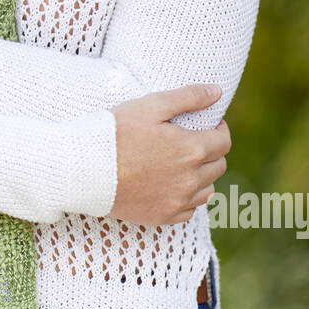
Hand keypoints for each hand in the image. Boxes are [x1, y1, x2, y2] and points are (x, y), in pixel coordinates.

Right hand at [111, 85, 230, 225]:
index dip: (219, 129)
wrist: (85, 169)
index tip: (208, 125)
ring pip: (208, 190)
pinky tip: (172, 186)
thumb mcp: (150, 105)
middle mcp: (190, 179)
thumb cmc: (116, 133)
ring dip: (202, 176)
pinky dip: (187, 198)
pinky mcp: (163, 216)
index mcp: (191, 149)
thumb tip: (217, 92)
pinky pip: (189, 210)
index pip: (224, 141)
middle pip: (219, 166)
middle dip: (212, 151)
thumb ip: (188, 97)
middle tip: (193, 141)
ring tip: (183, 164)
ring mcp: (177, 201)